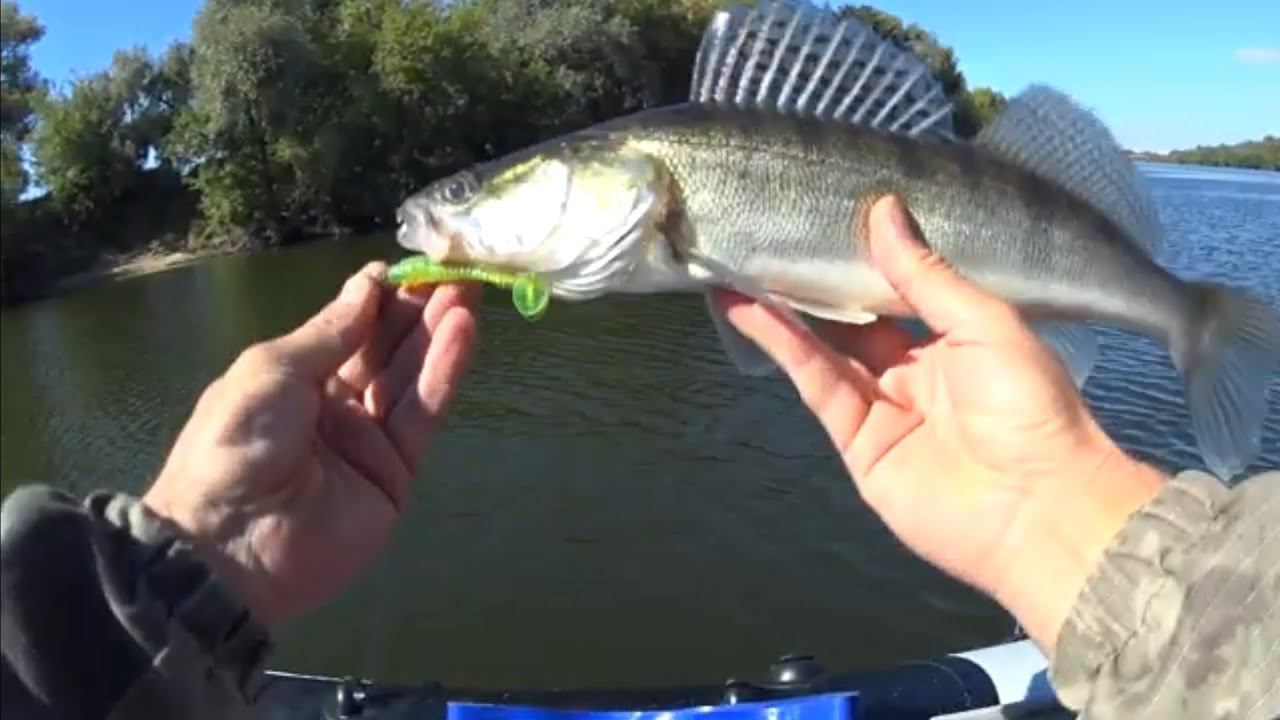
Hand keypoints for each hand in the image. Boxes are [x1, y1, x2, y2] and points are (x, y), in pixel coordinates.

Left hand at [143, 264, 476, 623]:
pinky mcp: (396, 473)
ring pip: (411, 376)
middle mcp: (335, 403)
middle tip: (457, 266)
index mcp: (294, 377)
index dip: (380, 296)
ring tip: (469, 289)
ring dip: (440, 332)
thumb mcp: (271, 372)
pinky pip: (423, 414)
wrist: (230, 548)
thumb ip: (330, 332)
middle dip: (419, 307)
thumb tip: (369, 283)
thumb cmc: (235, 447)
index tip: (414, 263)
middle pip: (387, 347)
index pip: (349, 327)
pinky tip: (463, 332)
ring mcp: (368, 439)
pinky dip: (444, 373)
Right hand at [717, 196, 1165, 650]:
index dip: (860, 258)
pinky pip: (818, 387)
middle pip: (852, 321)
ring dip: (782, 313)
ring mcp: (885, 410)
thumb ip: (924, 274)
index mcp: (958, 340)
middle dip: (811, 285)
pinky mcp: (859, 444)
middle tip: (766, 239)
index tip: (823, 216)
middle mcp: (917, 372)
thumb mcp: (984, 322)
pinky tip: (754, 313)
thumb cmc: (1031, 408)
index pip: (898, 290)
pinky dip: (784, 349)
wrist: (1038, 510)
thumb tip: (883, 210)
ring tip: (738, 270)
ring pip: (824, 351)